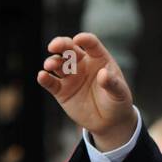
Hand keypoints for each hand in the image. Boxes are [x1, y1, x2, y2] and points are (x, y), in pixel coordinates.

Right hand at [36, 33, 137, 150]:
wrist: (109, 121)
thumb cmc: (117, 102)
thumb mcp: (119, 93)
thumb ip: (112, 83)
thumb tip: (103, 74)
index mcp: (98, 59)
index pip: (90, 43)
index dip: (84, 39)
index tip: (78, 39)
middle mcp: (82, 64)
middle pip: (69, 48)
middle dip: (60, 44)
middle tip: (53, 46)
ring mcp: (70, 76)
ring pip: (57, 64)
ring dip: (52, 62)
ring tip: (50, 66)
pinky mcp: (61, 91)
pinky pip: (50, 82)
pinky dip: (45, 78)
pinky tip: (42, 76)